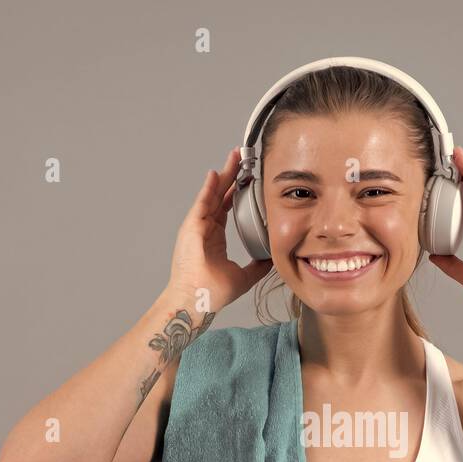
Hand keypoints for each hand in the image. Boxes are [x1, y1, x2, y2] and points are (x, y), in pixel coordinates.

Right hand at [167, 147, 272, 311]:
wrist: (197, 302)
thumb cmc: (212, 293)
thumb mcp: (244, 277)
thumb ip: (257, 267)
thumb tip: (271, 260)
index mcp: (214, 238)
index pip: (225, 208)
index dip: (236, 193)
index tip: (247, 179)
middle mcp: (204, 229)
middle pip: (218, 196)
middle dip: (230, 176)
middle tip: (241, 158)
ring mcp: (196, 228)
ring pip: (211, 195)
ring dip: (222, 176)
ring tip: (233, 158)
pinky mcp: (191, 229)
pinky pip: (201, 204)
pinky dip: (208, 189)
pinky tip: (216, 174)